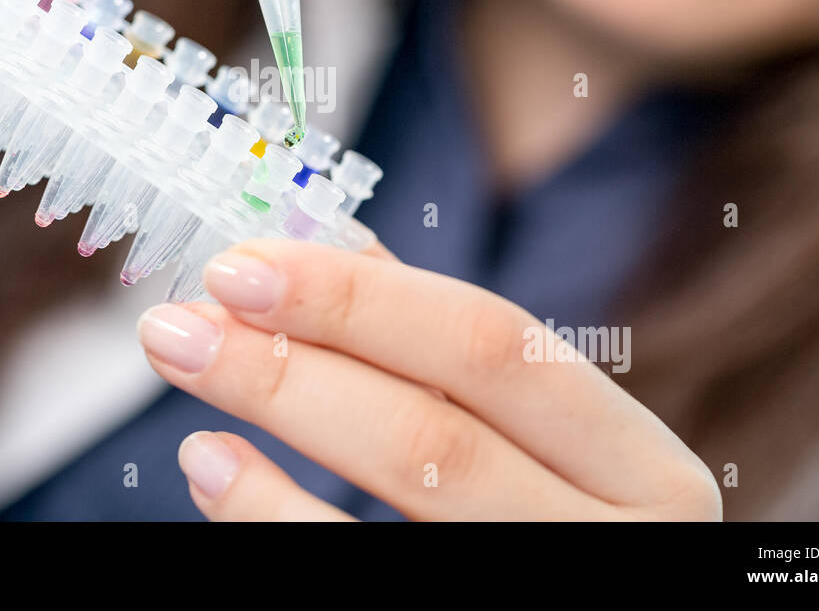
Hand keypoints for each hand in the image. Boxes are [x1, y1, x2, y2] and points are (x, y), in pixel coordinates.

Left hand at [136, 238, 722, 520]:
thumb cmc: (558, 530)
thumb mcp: (544, 447)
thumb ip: (449, 353)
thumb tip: (334, 244)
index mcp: (637, 466)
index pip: (496, 349)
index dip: (361, 299)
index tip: (243, 264)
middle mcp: (614, 539)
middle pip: (436, 434)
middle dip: (296, 362)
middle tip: (181, 319)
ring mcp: (554, 595)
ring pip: (406, 497)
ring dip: (277, 420)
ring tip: (183, 366)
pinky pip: (354, 575)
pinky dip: (270, 515)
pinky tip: (210, 466)